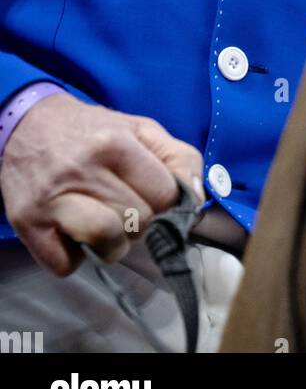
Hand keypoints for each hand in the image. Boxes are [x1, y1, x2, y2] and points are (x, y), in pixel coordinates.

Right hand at [0, 92, 204, 274]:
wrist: (26, 124)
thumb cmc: (91, 131)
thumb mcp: (140, 129)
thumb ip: (178, 157)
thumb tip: (196, 197)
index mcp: (115, 143)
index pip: (165, 195)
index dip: (165, 201)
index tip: (151, 195)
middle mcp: (83, 169)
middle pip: (140, 222)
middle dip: (139, 221)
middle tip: (122, 205)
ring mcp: (52, 199)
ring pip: (107, 244)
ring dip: (112, 245)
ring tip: (103, 224)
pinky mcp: (28, 224)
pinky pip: (66, 265)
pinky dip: (73, 257)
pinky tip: (72, 232)